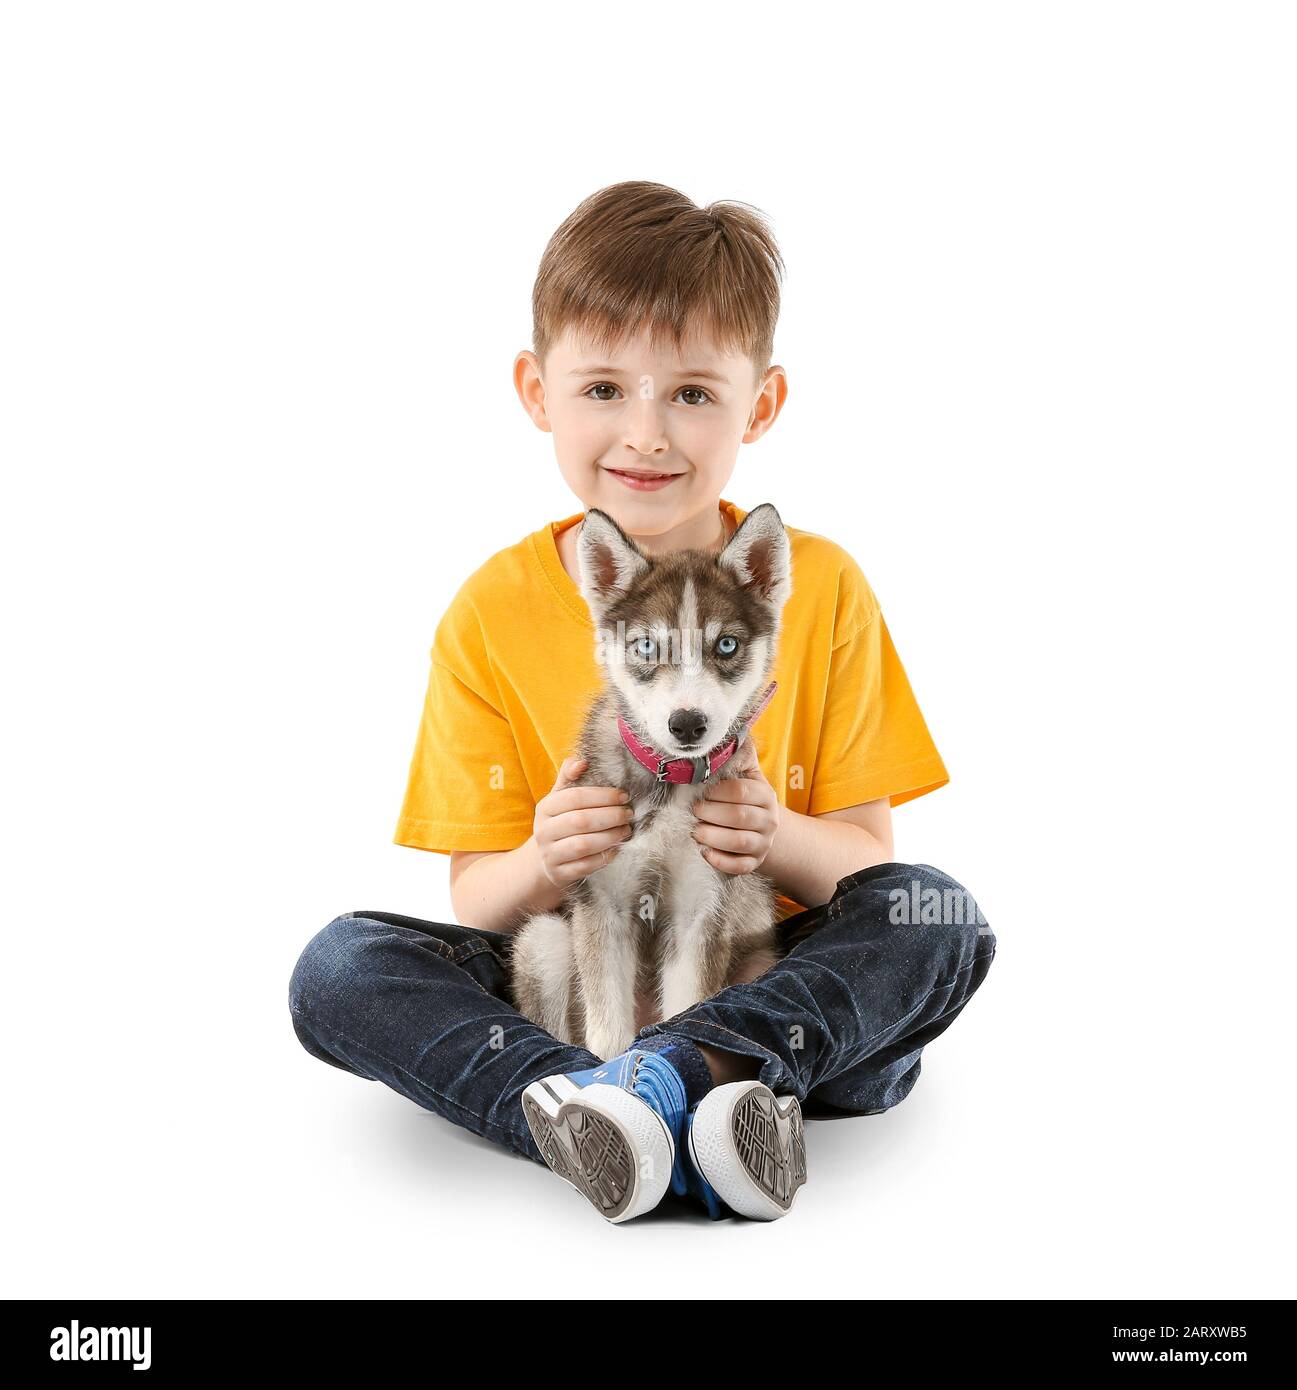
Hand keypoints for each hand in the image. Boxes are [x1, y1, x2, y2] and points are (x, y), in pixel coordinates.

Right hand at [533, 755, 634, 887]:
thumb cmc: (560, 823)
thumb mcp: (560, 799)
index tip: (624, 795)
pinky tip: (616, 849)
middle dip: (610, 816)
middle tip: (629, 814)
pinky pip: (585, 867)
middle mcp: (544, 831)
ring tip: (626, 830)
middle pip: (580, 821)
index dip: (602, 795)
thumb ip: (569, 778)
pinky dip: (604, 858)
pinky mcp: (560, 874)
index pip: (574, 797)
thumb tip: (581, 760)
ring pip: (583, 845)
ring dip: (609, 837)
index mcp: (545, 808)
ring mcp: (550, 854)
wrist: (544, 861)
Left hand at [690, 748, 779, 875]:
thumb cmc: (746, 799)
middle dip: (710, 814)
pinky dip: (720, 861)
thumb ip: (739, 758)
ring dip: (712, 837)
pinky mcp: (754, 863)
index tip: (698, 791)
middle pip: (739, 817)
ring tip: (695, 831)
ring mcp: (763, 844)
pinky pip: (739, 866)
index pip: (742, 791)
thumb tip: (728, 737)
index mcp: (765, 795)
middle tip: (692, 811)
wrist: (764, 828)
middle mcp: (768, 820)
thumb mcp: (748, 776)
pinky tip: (704, 852)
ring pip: (738, 842)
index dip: (717, 791)